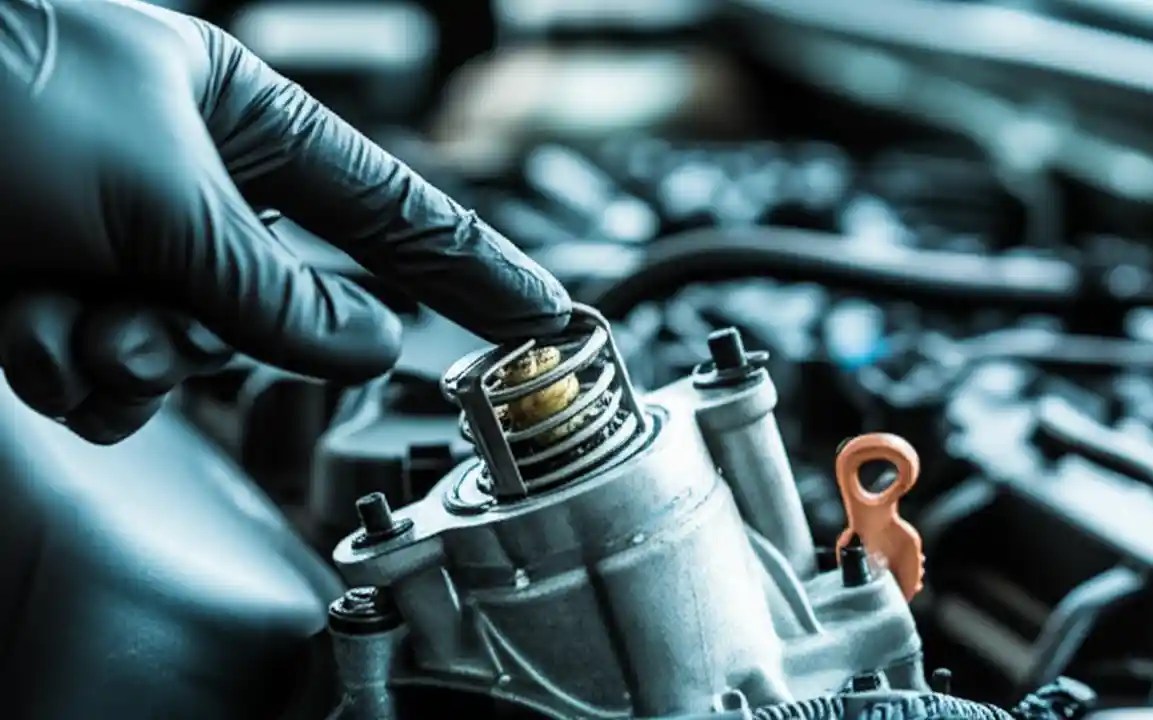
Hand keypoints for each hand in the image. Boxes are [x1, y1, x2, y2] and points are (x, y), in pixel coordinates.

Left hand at [0, 0, 569, 442]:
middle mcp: (181, 186)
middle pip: (274, 309)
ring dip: (121, 355)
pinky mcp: (53, 303)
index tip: (543, 317)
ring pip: (184, 359)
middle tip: (145, 315)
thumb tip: (367, 343)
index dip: (474, 271)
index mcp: (232, 116)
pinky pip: (106, 383)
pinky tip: (11, 326)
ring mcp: (116, 250)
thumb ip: (271, 284)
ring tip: (52, 304)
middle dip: (209, 333)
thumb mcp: (154, 188)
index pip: (390, 207)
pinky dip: (63, 372)